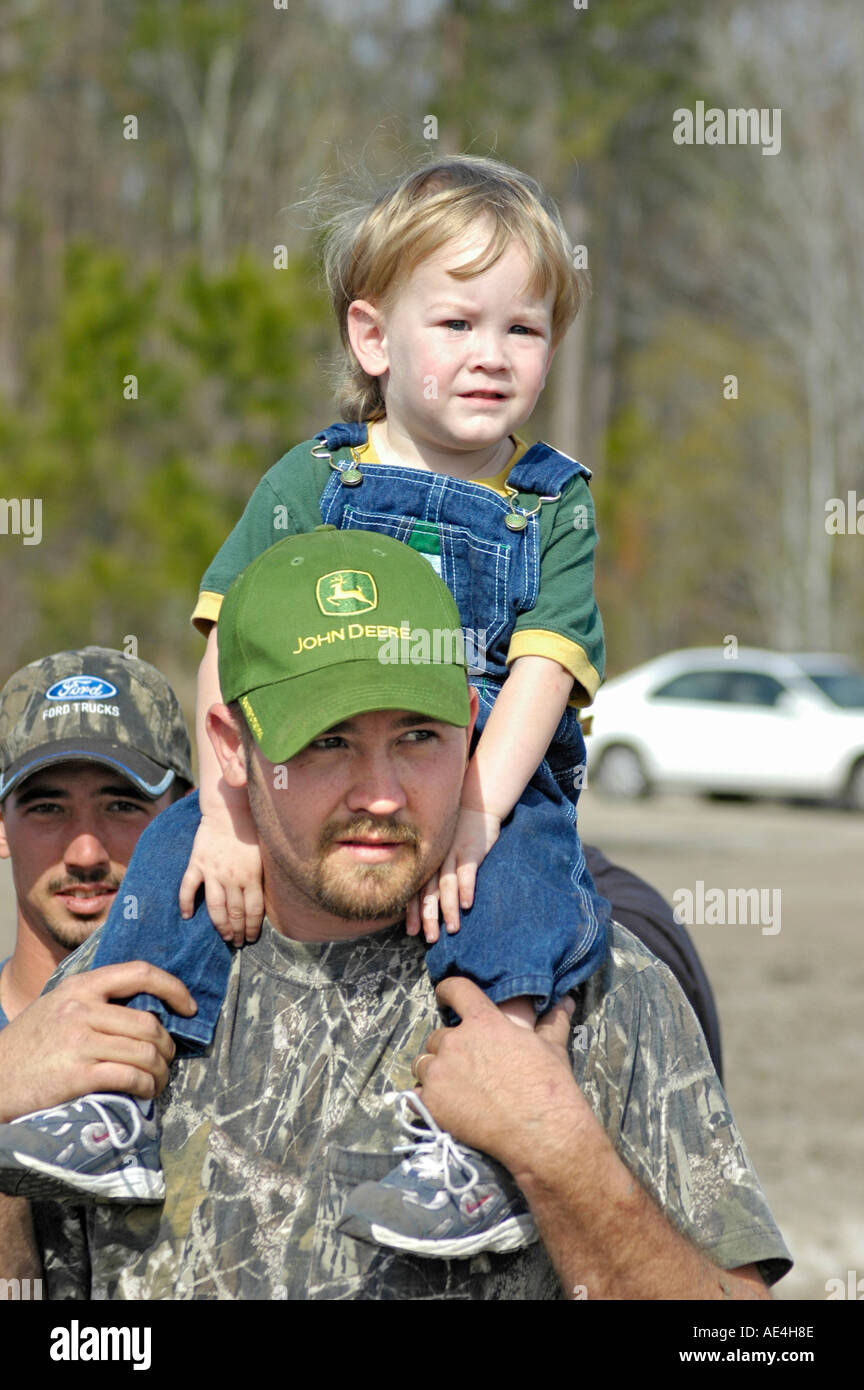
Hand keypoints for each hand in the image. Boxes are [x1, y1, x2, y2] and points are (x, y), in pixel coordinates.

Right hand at [0, 963, 195, 1122]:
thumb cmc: (28, 1046)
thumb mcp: (56, 1006)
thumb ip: (93, 1001)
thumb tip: (142, 1007)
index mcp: (80, 987)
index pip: (139, 972)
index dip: (173, 987)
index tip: (188, 1006)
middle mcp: (81, 1009)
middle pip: (149, 1023)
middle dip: (167, 1045)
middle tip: (166, 1059)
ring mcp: (79, 1042)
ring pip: (145, 1051)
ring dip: (160, 1071)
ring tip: (157, 1080)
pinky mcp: (77, 1075)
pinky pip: (130, 1077)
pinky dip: (146, 1086)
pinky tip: (144, 1092)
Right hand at [179, 811, 263, 945]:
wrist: (229, 810)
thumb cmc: (250, 831)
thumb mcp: (262, 856)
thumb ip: (260, 878)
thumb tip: (263, 901)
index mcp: (252, 876)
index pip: (254, 911)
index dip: (253, 928)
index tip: (251, 938)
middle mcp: (233, 878)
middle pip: (235, 913)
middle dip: (238, 932)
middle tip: (238, 943)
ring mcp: (213, 872)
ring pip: (215, 907)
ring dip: (220, 926)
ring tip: (224, 937)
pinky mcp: (197, 864)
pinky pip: (188, 888)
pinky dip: (185, 903)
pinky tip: (186, 916)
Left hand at [405, 807, 500, 941]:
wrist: (475, 806)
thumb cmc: (457, 834)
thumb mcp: (440, 851)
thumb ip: (433, 872)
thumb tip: (427, 901)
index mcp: (427, 863)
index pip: (416, 890)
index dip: (412, 912)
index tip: (412, 932)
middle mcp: (436, 861)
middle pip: (429, 893)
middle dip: (429, 917)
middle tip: (431, 939)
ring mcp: (453, 855)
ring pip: (448, 886)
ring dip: (448, 908)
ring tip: (452, 928)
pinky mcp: (471, 850)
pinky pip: (467, 871)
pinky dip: (466, 887)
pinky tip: (467, 904)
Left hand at [413, 977, 582, 1174]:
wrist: (542, 1132)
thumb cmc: (549, 1085)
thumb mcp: (552, 1047)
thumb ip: (553, 1021)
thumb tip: (566, 1000)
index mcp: (484, 1021)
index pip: (456, 989)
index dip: (447, 991)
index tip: (444, 997)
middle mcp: (456, 1042)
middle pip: (437, 1036)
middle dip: (448, 1047)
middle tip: (466, 1065)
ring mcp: (440, 1072)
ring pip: (423, 1063)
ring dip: (434, 1072)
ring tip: (453, 1087)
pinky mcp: (432, 1103)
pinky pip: (415, 1095)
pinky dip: (426, 1099)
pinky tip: (443, 1107)